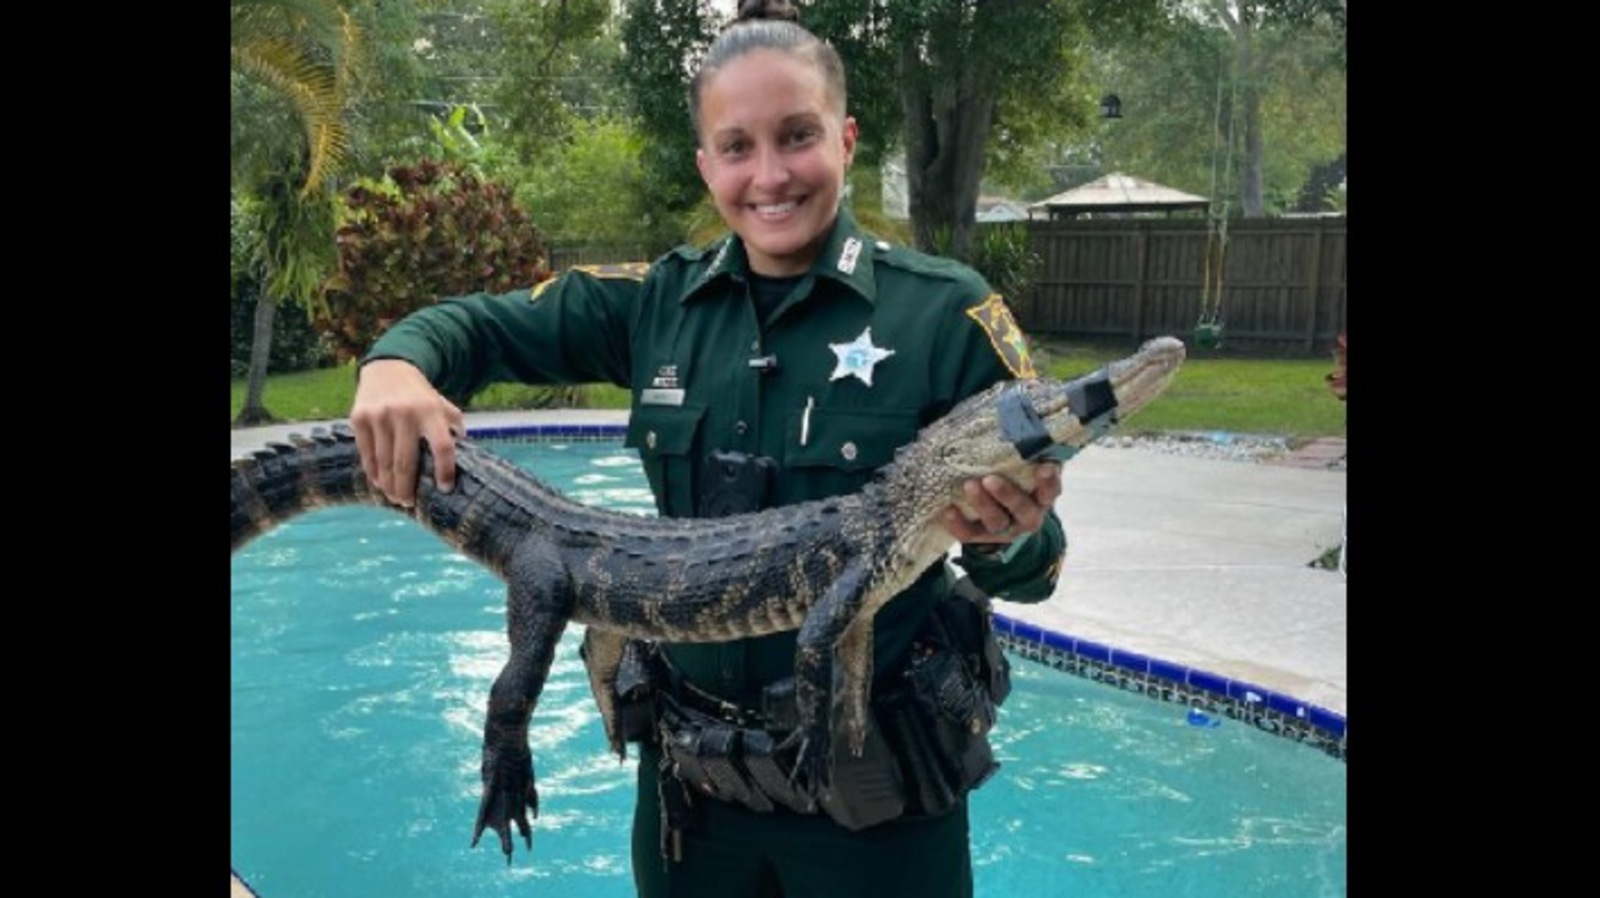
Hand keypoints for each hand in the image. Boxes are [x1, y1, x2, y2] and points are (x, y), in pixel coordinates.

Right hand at [348, 359, 465, 506]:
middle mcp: (404, 413)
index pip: (442, 447)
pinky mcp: (360, 418)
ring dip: (389, 485)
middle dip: (407, 488)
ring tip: (395, 497)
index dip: (445, 470)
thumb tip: (464, 450)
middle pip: (406, 462)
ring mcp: (379, 416)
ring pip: (384, 462)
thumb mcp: (441, 403)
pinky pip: (366, 453)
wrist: (387, 368)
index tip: (445, 489)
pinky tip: (379, 482)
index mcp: (430, 411)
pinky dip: (373, 472)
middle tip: (409, 503)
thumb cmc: (419, 395)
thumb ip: (454, 425)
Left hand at [941, 462, 1060, 548]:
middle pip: (1022, 510)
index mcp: (1041, 498)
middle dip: (1007, 494)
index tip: (1045, 467)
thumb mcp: (1023, 469)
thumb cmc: (1013, 480)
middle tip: (990, 479)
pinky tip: (947, 510)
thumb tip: (1017, 419)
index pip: (1051, 491)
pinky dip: (957, 524)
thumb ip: (1025, 453)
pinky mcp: (982, 537)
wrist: (1000, 517)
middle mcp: (1027, 517)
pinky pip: (969, 534)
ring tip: (969, 485)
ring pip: (996, 522)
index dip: (1049, 481)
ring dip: (982, 504)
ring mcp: (1005, 530)